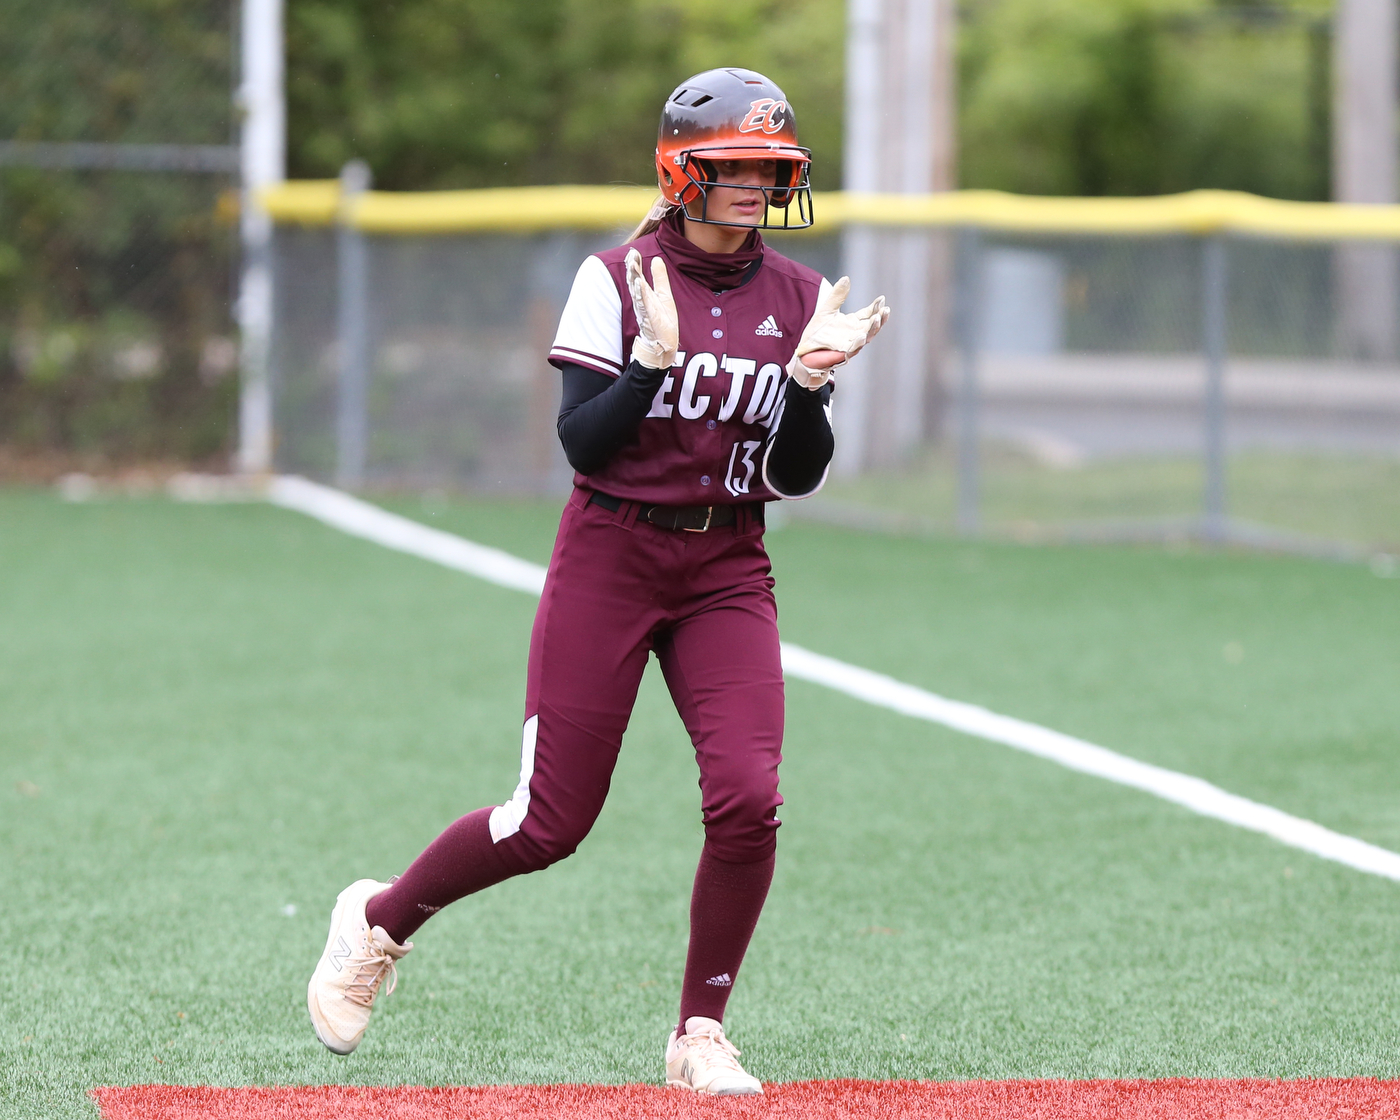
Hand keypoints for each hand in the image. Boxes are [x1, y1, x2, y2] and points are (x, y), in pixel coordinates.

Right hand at [625, 249, 677, 369]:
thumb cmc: (662, 320)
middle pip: (634, 281)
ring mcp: (645, 309)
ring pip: (637, 291)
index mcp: (645, 294)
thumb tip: (657, 259)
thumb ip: (660, 278)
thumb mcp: (663, 294)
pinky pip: (644, 304)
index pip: (637, 276)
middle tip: (630, 254)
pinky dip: (641, 294)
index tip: (632, 251)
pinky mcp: (650, 318)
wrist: (665, 343)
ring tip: (633, 265)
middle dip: (632, 268)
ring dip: (634, 278)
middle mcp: (642, 301)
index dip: (635, 264)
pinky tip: (639, 284)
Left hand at [788, 276, 890, 388]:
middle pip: (872, 326)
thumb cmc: (817, 333)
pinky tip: (862, 336)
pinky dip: (858, 343)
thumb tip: (846, 278)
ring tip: (877, 319)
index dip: (876, 307)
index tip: (881, 299)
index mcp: (853, 323)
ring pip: (866, 338)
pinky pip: (852, 349)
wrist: (805, 352)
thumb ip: (837, 296)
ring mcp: (850, 345)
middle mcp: (855, 334)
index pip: (868, 314)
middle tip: (886, 310)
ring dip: (872, 329)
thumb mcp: (827, 310)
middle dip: (880, 318)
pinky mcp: (842, 354)